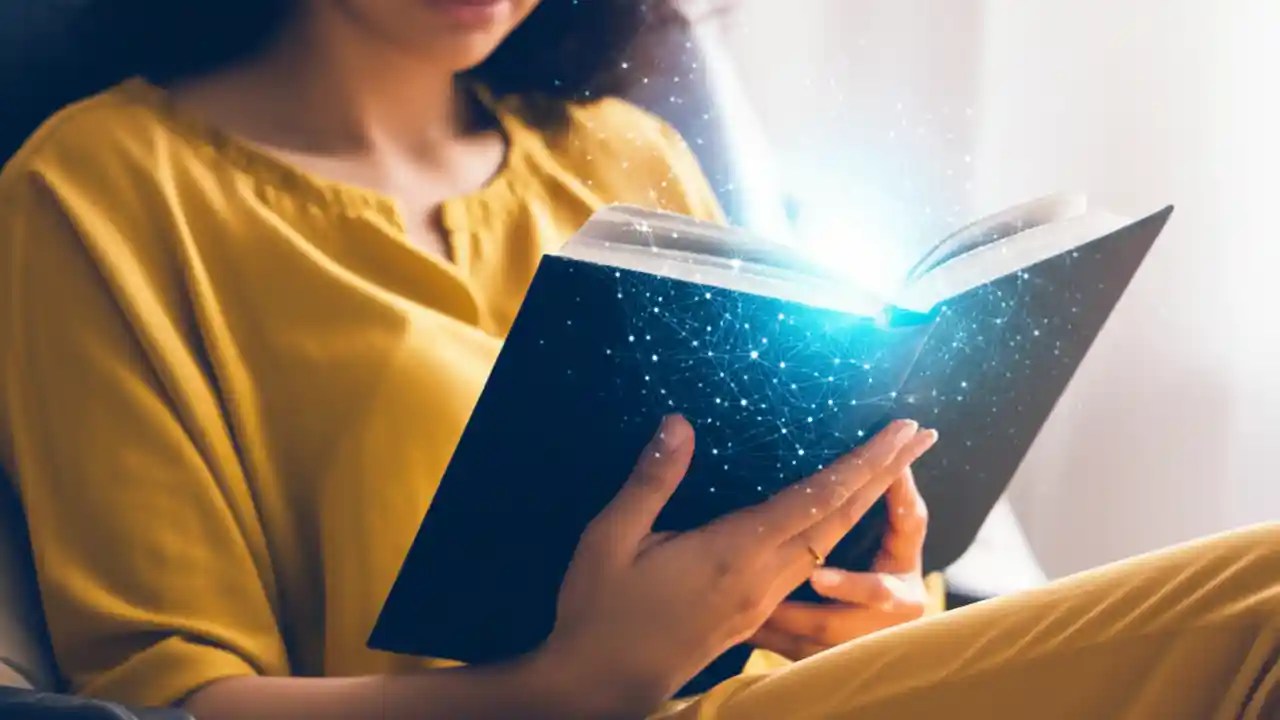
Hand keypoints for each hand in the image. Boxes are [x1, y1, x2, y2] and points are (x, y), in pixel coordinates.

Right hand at [536, 416, 937, 718]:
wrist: (599, 683)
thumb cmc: (600, 610)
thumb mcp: (611, 539)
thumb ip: (652, 480)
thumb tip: (679, 424)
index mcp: (733, 554)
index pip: (815, 499)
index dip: (862, 462)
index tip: (898, 432)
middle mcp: (760, 577)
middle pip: (839, 520)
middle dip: (884, 473)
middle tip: (920, 435)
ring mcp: (760, 599)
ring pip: (830, 543)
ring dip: (867, 500)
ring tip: (894, 465)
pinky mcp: (751, 613)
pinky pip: (808, 562)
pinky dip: (835, 528)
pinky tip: (835, 515)